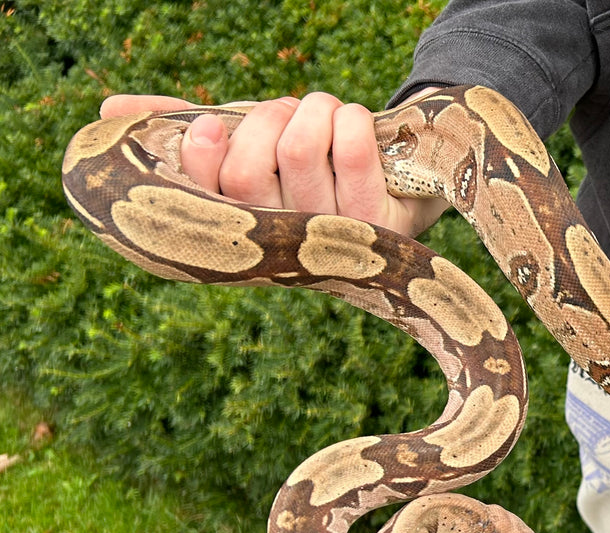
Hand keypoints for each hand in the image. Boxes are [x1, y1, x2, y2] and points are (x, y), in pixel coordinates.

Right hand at [98, 91, 448, 235]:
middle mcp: (278, 240)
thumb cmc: (311, 165)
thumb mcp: (250, 143)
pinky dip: (350, 121)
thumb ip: (188, 126)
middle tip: (290, 112)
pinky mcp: (377, 225)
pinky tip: (355, 125)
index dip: (199, 160)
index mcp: (239, 225)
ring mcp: (328, 236)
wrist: (395, 184)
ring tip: (327, 114)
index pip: (203, 199)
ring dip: (312, 110)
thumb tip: (110, 111)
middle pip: (247, 169)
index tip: (209, 126)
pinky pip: (350, 152)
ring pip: (299, 149)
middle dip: (266, 119)